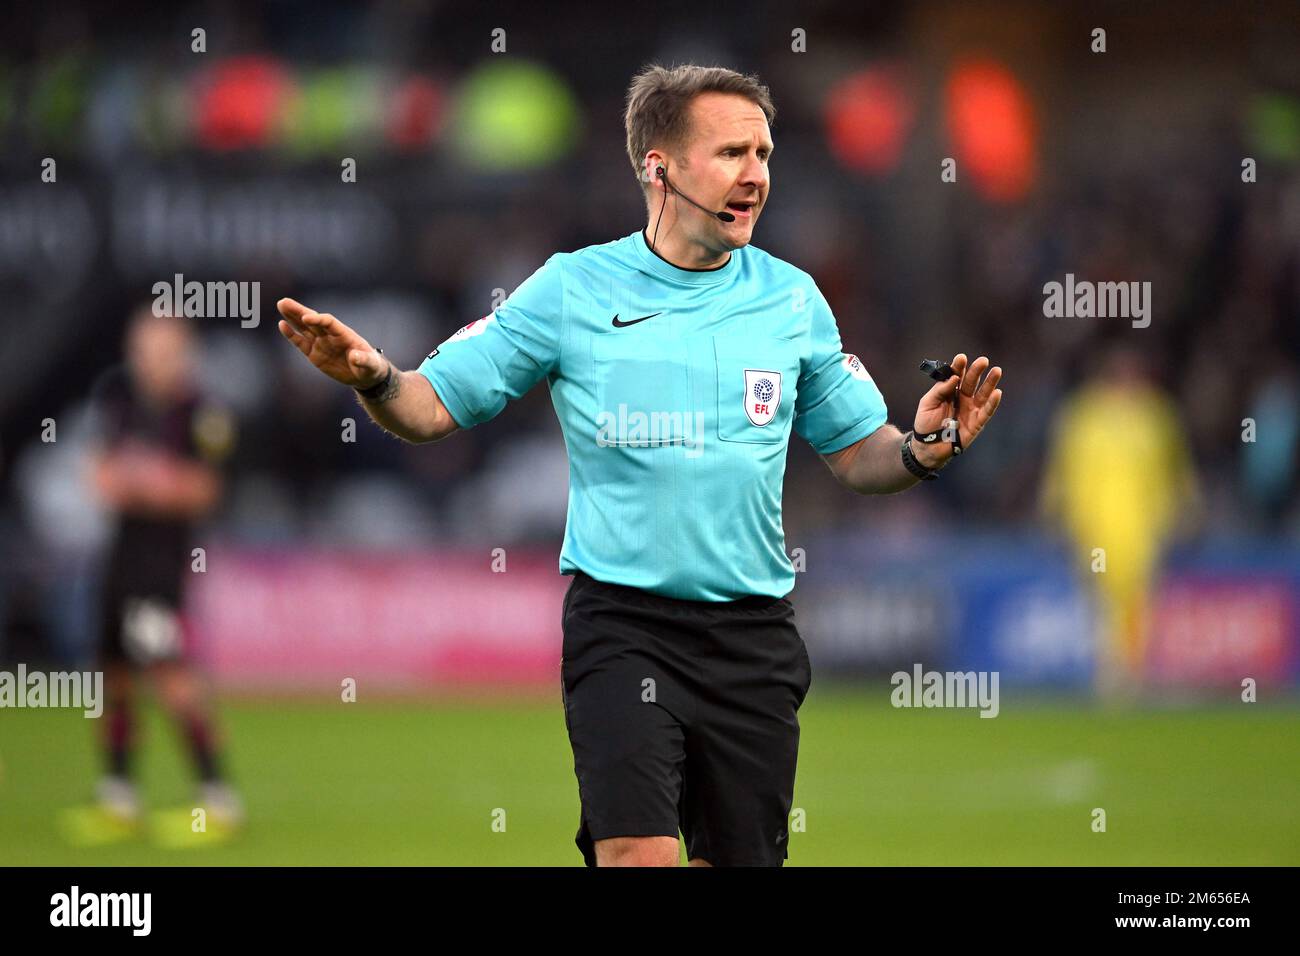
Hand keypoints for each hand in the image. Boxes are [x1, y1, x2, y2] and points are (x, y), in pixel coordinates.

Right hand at [276, 298, 388, 388]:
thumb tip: (354, 357)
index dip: (318, 320)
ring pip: (304, 328)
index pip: (329, 322)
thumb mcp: (370, 365)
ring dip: (292, 318)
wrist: (364, 375)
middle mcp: (330, 336)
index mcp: (344, 334)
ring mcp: (321, 343)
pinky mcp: (314, 354)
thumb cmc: (370, 367)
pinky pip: (301, 342)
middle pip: (313, 321)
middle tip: (284, 302)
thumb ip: (363, 360)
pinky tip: (282, 324)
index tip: (306, 318)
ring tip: (281, 305)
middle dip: (299, 311)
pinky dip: (291, 334)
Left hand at [912, 353, 1002, 468]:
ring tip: (996, 371)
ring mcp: (971, 410)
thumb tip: (954, 377)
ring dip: (990, 383)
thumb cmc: (926, 424)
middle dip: (977, 371)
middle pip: (971, 382)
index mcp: (950, 392)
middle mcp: (962, 399)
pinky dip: (992, 403)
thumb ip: (940, 390)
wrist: (927, 447)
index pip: (956, 376)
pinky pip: (986, 412)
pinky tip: (997, 392)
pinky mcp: (977, 423)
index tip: (961, 358)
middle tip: (983, 361)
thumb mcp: (927, 403)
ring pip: (983, 394)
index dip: (959, 367)